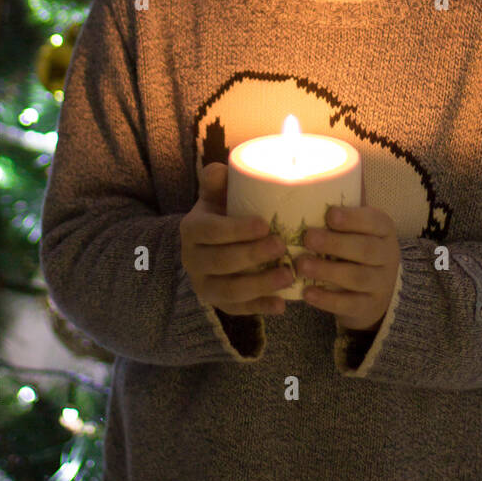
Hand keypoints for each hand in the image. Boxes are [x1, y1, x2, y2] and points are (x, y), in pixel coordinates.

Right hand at [180, 162, 293, 316]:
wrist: (210, 244)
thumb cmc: (222, 212)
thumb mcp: (215, 194)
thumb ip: (216, 180)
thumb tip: (221, 169)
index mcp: (192, 229)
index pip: (210, 231)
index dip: (236, 230)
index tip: (265, 224)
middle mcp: (192, 260)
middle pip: (221, 262)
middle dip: (252, 256)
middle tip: (282, 246)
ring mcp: (204, 285)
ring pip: (229, 291)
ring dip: (260, 285)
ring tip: (289, 275)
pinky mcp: (218, 304)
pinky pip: (237, 310)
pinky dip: (260, 308)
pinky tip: (281, 304)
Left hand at [295, 205, 399, 331]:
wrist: (379, 290)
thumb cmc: (358, 248)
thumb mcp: (359, 228)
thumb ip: (343, 209)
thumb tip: (319, 176)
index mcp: (384, 230)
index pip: (374, 221)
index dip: (353, 218)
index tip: (330, 215)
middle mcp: (387, 256)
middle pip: (365, 249)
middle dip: (335, 243)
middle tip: (307, 238)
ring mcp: (381, 284)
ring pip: (357, 277)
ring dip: (327, 270)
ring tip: (301, 265)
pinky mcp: (369, 306)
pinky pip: (350, 304)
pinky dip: (327, 300)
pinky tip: (307, 293)